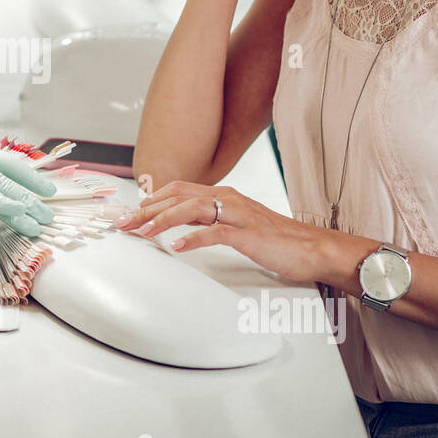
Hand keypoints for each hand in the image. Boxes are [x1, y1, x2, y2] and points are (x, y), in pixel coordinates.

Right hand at [0, 131, 54, 236]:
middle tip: (51, 203)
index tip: (36, 184)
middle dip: (33, 189)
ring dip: (26, 206)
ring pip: (4, 186)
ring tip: (43, 220)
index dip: (22, 173)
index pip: (0, 159)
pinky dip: (8, 208)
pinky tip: (21, 217)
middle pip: (11, 170)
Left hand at [114, 181, 322, 282]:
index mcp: (224, 194)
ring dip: (164, 220)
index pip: (178, 190)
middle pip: (179, 196)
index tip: (130, 213)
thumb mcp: (236, 224)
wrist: (312, 248)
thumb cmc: (275, 239)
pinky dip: (193, 239)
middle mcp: (229, 198)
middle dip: (148, 209)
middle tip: (124, 223)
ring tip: (144, 232)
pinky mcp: (250, 234)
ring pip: (192, 209)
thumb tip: (178, 223)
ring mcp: (240, 215)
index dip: (151, 200)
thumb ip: (209, 219)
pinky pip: (216, 233)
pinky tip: (176, 247)